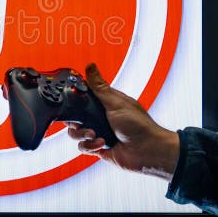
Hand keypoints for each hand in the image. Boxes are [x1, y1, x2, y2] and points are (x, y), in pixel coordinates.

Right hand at [67, 63, 179, 180]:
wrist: (148, 151)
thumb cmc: (138, 125)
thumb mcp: (115, 102)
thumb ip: (99, 87)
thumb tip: (90, 65)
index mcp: (105, 104)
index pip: (82, 99)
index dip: (74, 100)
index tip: (69, 101)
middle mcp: (100, 118)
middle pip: (75, 117)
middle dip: (76, 121)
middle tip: (84, 122)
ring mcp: (99, 132)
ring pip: (76, 133)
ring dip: (83, 134)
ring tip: (94, 134)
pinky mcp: (98, 147)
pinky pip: (83, 147)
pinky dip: (90, 146)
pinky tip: (102, 143)